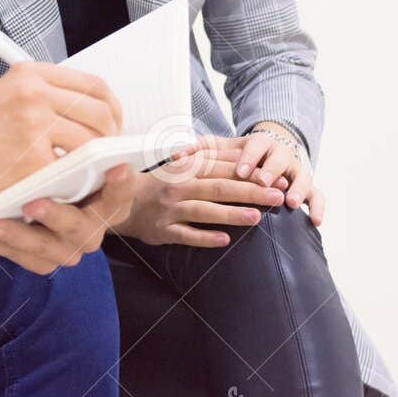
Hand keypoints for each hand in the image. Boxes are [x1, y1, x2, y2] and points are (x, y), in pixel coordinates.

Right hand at [0, 62, 123, 214]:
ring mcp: (34, 127)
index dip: (110, 107)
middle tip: (104, 153)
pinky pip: (73, 171)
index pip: (93, 85)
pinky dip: (75, 181)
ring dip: (96, 161)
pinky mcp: (33, 162)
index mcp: (29, 74)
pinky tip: (64, 185)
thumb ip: (45, 97)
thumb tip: (91, 113)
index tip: (110, 124)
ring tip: (84, 170)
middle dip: (109, 136)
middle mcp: (33, 94)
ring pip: (93, 143)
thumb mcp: (4, 98)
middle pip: (100, 112)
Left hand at [0, 162, 136, 273]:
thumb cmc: (52, 170)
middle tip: (32, 203)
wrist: (26, 197)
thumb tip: (70, 124)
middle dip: (56, 216)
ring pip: (48, 248)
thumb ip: (73, 149)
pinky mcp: (44, 259)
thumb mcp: (65, 157)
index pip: (120, 194)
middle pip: (81, 228)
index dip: (121, 185)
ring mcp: (67, 245)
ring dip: (18, 236)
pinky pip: (24, 259)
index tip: (117, 168)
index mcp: (107, 201)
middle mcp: (91, 226)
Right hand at [117, 145, 283, 247]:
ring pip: (204, 211)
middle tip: (276, 196)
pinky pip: (186, 235)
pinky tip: (225, 240)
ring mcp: (170, 210)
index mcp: (184, 169)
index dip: (249, 172)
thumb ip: (208, 161)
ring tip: (256, 217)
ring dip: (231, 214)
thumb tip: (242, 156)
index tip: (274, 176)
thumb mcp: (180, 166)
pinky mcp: (163, 230)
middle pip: (218, 188)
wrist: (121, 202)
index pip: (221, 168)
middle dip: (250, 192)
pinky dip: (205, 237)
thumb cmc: (158, 183)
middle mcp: (177, 187)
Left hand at [169, 127, 324, 225]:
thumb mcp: (220, 148)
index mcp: (259, 143)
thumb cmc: (239, 154)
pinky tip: (314, 221)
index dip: (248, 158)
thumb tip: (173, 157)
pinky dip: (318, 207)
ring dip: (297, 189)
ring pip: (302, 177)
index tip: (240, 171)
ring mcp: (296, 170)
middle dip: (271, 172)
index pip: (255, 147)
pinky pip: (317, 196)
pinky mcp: (307, 186)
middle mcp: (281, 155)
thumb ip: (198, 150)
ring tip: (290, 203)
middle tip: (264, 184)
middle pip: (280, 160)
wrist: (271, 150)